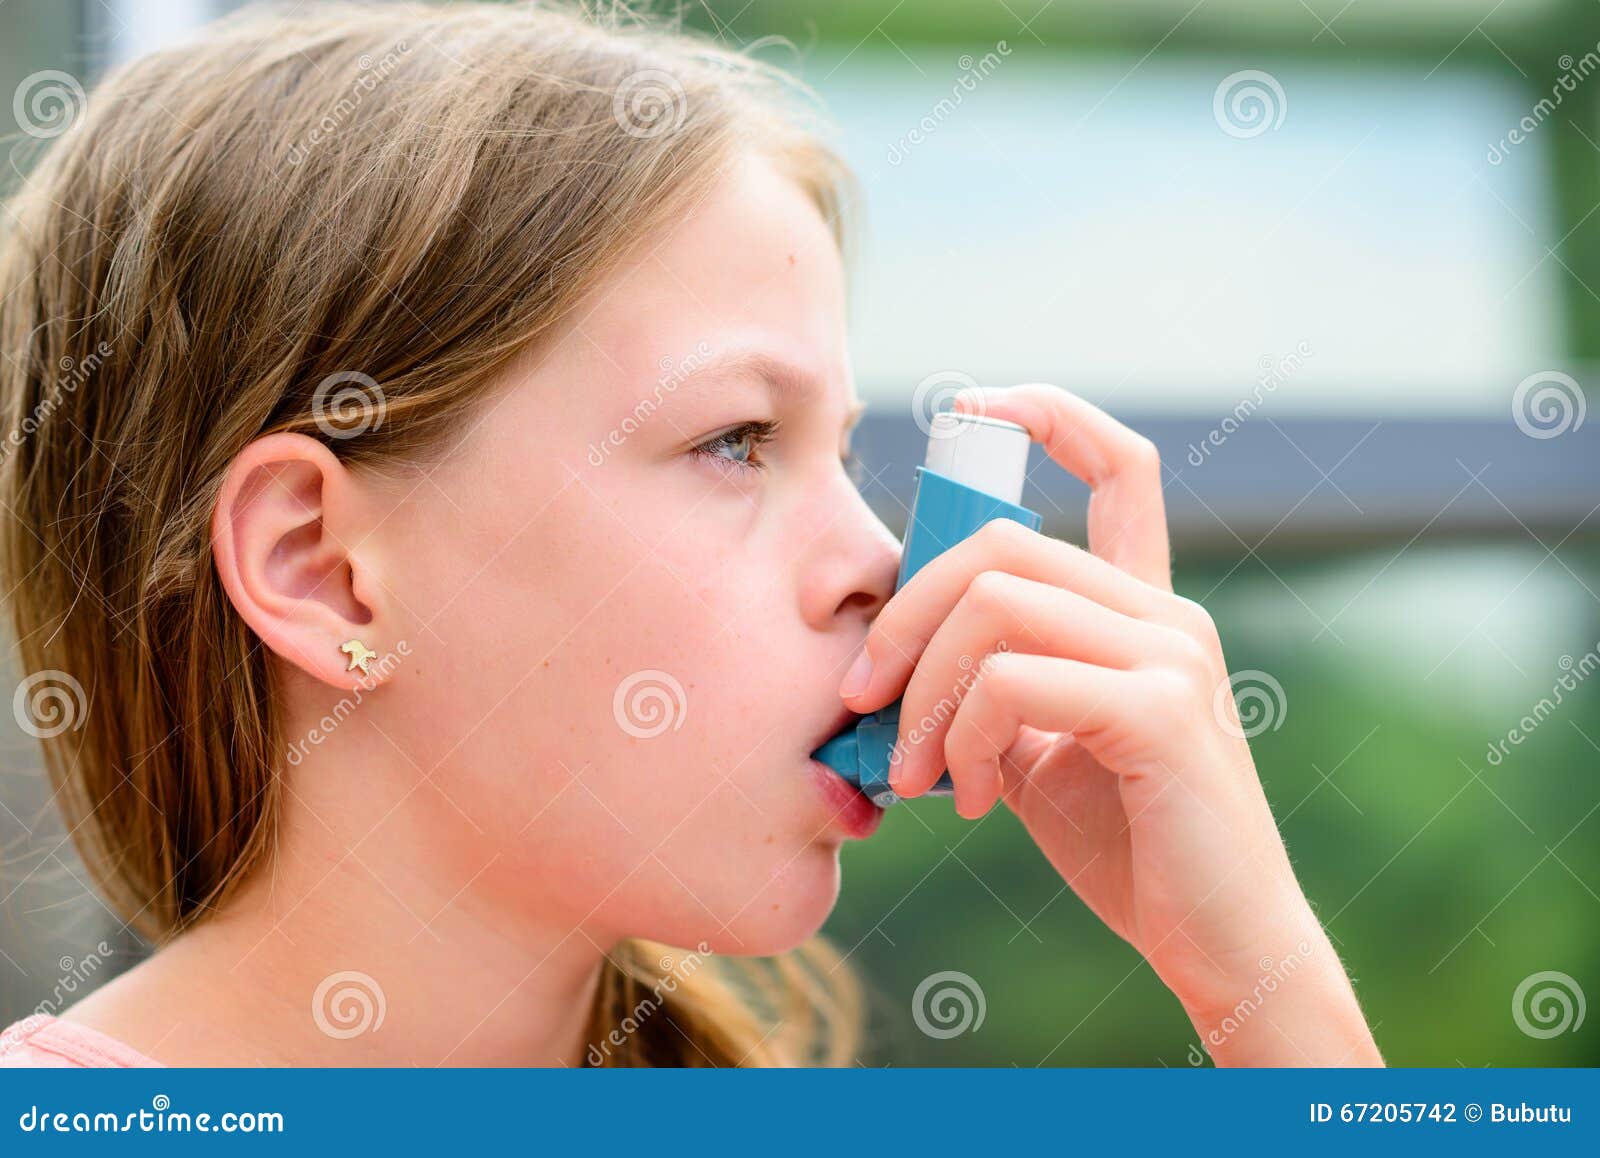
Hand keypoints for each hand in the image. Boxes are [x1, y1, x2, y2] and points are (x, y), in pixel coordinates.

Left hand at [842, 383, 1380, 1064]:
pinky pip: (1012, 679)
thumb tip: (887, 662)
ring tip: (915, 773)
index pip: (1122, 465)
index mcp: (1144, 611)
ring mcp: (1170, 656)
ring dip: (922, 691)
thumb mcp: (1039, 751)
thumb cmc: (1128, 848)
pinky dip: (961, 736)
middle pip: (1000, 542)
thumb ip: (989, 690)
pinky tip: (969, 799)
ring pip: (994, 602)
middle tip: (864, 698)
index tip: (969, 406)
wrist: (1217, 944)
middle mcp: (1166, 615)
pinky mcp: (1160, 712)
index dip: (1048, 414)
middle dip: (904, 613)